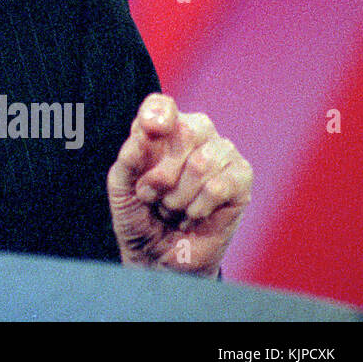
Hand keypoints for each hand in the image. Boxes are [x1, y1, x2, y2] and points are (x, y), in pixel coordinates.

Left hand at [106, 93, 251, 276]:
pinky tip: (192, 215)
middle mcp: (195, 133)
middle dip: (162, 174)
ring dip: (178, 197)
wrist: (158, 257)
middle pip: (185, 132)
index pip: (161, 105)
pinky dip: (198, 207)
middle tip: (151, 196)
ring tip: (172, 209)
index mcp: (161, 128)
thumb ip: (129, 157)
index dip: (157, 114)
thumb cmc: (138, 215)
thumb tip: (146, 132)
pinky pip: (220, 185)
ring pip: (202, 163)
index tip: (149, 129)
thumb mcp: (121, 187)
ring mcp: (222, 153)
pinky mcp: (241, 179)